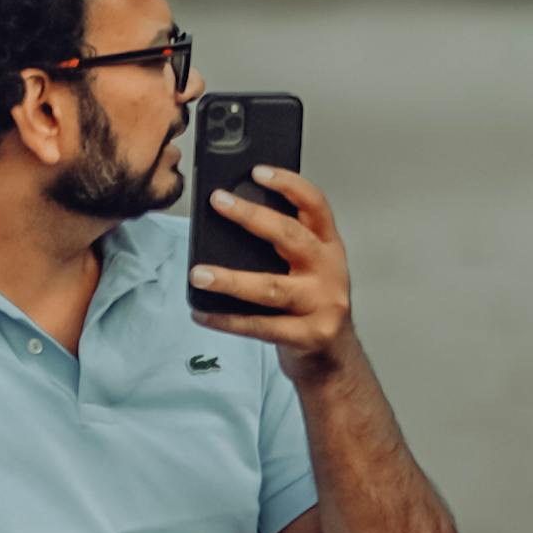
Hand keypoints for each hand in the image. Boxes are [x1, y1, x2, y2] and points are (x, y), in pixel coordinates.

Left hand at [190, 160, 355, 377]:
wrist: (334, 361)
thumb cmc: (311, 308)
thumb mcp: (308, 269)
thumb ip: (285, 247)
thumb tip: (233, 217)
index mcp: (329, 247)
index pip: (315, 205)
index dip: (288, 184)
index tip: (258, 171)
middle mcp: (330, 272)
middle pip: (291, 237)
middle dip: (251, 216)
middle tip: (218, 202)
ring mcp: (322, 305)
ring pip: (271, 287)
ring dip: (230, 279)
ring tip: (198, 273)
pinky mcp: (309, 336)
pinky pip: (261, 327)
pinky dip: (227, 320)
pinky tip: (202, 313)